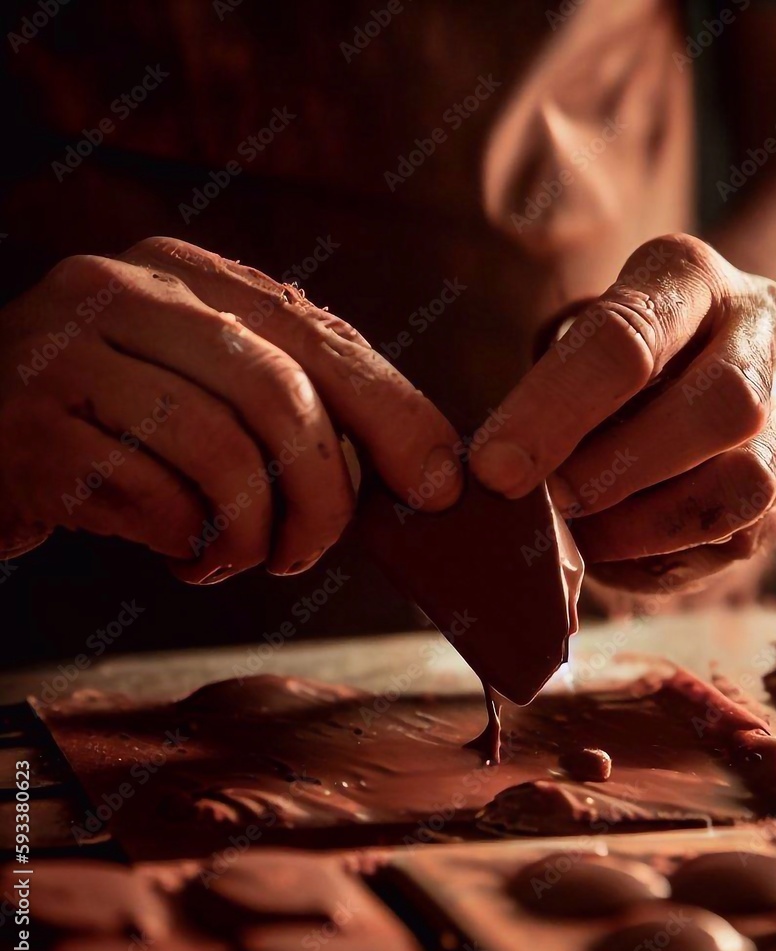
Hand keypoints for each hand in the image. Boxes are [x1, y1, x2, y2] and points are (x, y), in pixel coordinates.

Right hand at [0, 237, 460, 580]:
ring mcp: (67, 352)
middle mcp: (124, 291)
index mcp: (184, 274)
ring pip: (223, 452)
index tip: (440, 484)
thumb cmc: (111, 431)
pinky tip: (182, 553)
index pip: (318, 339)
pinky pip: (157, 501)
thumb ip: (292, 409)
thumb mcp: (202, 396)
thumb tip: (425, 469)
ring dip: (253, 533)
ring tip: (239, 557)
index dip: (392, 414)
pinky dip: (191, 546)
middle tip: (314, 551)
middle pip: (279, 395)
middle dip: (324, 495)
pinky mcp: (28, 428)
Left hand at [470, 235, 775, 593]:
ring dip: (648, 526)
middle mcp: (763, 329)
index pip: (629, 338)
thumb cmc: (626, 348)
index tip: (494, 469)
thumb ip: (557, 392)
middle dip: (619, 470)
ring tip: (582, 539)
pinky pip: (743, 536)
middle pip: (722, 405)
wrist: (728, 346)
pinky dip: (668, 554)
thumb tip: (502, 477)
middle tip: (550, 504)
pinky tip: (618, 551)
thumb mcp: (591, 334)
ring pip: (746, 482)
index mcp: (692, 276)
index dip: (555, 412)